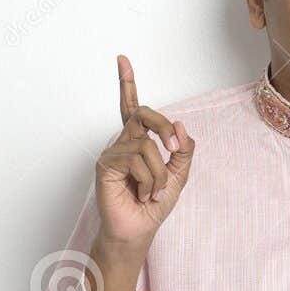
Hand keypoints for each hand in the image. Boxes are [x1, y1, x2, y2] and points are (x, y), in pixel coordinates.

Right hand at [94, 54, 195, 251]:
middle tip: (173, 145)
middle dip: (163, 127)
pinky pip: (137, 160)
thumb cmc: (153, 206)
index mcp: (138, 141)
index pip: (132, 107)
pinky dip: (148, 180)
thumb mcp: (179, 174)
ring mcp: (113, 153)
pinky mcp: (106, 165)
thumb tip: (180, 124)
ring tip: (152, 192)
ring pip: (148, 145)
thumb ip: (184, 149)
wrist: (138, 231)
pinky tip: (141, 194)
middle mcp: (123, 143)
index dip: (127, 83)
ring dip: (159, 173)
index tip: (122, 59)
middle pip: (144, 114)